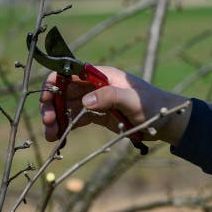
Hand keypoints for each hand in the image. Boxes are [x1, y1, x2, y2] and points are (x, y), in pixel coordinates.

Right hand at [39, 66, 191, 145]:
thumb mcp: (132, 99)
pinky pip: (76, 119)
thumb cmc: (152, 104)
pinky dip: (66, 127)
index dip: (55, 82)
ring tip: (49, 136)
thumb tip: (85, 101)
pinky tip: (58, 139)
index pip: (71, 73)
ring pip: (68, 106)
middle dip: (52, 105)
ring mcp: (95, 100)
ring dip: (56, 119)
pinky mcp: (98, 115)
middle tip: (47, 122)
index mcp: (101, 75)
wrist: (166, 121)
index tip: (46, 97)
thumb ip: (110, 97)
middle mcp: (95, 85)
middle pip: (65, 91)